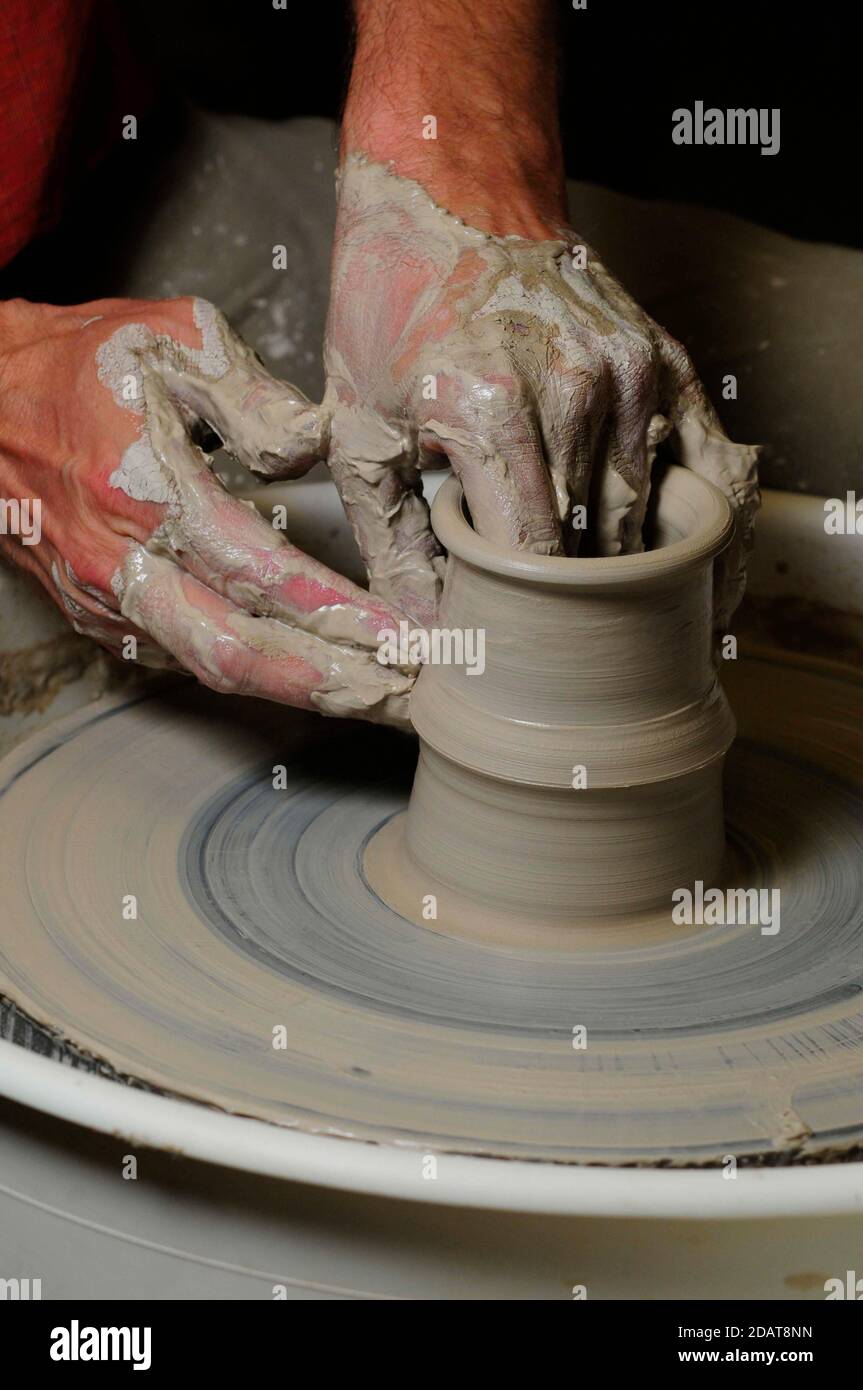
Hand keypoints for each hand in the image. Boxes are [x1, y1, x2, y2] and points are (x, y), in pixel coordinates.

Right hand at [0, 296, 412, 724]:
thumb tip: (318, 444)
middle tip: (402, 703)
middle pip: (236, 653)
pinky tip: (302, 674)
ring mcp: (104, 597)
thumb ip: (252, 399)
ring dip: (294, 688)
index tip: (404, 639)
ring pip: (208, 666)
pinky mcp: (96, 613)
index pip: (261, 575)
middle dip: (328, 686)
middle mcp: (121, 561)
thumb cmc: (75, 365)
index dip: (337, 616)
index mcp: (144, 491)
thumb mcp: (169, 342)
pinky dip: (247, 670)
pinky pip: (179, 655)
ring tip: (370, 698)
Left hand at [302, 0, 758, 627]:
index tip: (503, 629)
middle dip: (564, 592)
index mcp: (488, 409)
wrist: (450, 202)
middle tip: (538, 615)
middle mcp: (570, 390)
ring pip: (642, 516)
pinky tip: (691, 578)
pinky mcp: (666, 364)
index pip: (529, 556)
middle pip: (588, 545)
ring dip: (620, 563)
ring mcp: (628, 374)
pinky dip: (702, 530)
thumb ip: (389, 540)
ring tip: (591, 595)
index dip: (519, 608)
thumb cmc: (393, 314)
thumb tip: (426, 632)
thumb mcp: (358, 429)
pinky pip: (706, 468)